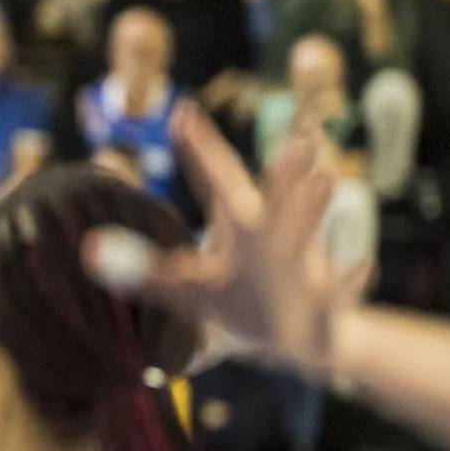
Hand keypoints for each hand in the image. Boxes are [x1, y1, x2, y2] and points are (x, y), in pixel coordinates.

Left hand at [85, 104, 369, 368]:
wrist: (299, 339)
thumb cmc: (238, 301)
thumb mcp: (188, 289)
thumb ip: (144, 269)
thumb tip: (88, 253)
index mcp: (238, 227)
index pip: (214, 181)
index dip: (198, 150)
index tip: (183, 111)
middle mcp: (270, 237)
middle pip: (270, 197)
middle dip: (277, 169)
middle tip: (294, 133)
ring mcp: (300, 266)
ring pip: (306, 232)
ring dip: (312, 207)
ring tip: (324, 177)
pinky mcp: (323, 300)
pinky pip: (338, 290)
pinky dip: (348, 279)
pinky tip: (361, 265)